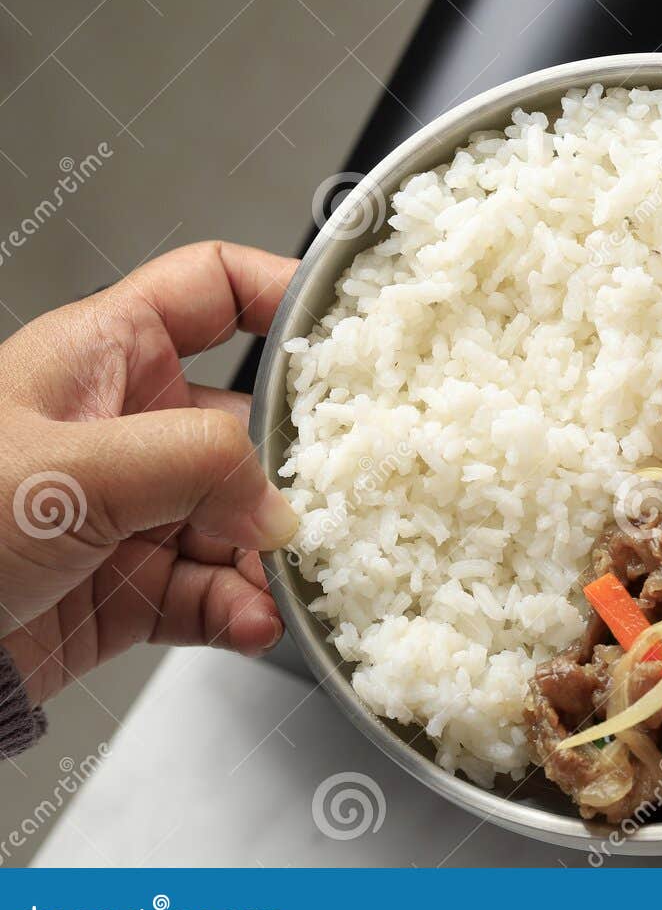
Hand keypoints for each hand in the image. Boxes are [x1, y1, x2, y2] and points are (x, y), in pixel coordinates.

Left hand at [0, 241, 300, 705]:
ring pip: (241, 516)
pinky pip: (215, 589)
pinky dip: (243, 608)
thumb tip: (277, 505)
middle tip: (334, 496)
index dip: (283, 292)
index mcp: (101, 357)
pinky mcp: (128, 588)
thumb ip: (191, 466)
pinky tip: (253, 619)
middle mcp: (124, 425)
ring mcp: (130, 509)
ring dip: (273, 554)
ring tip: (288, 581)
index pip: (212, 289)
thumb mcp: (64, 471)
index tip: (350, 326)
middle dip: (295, 467)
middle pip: (249, 422)